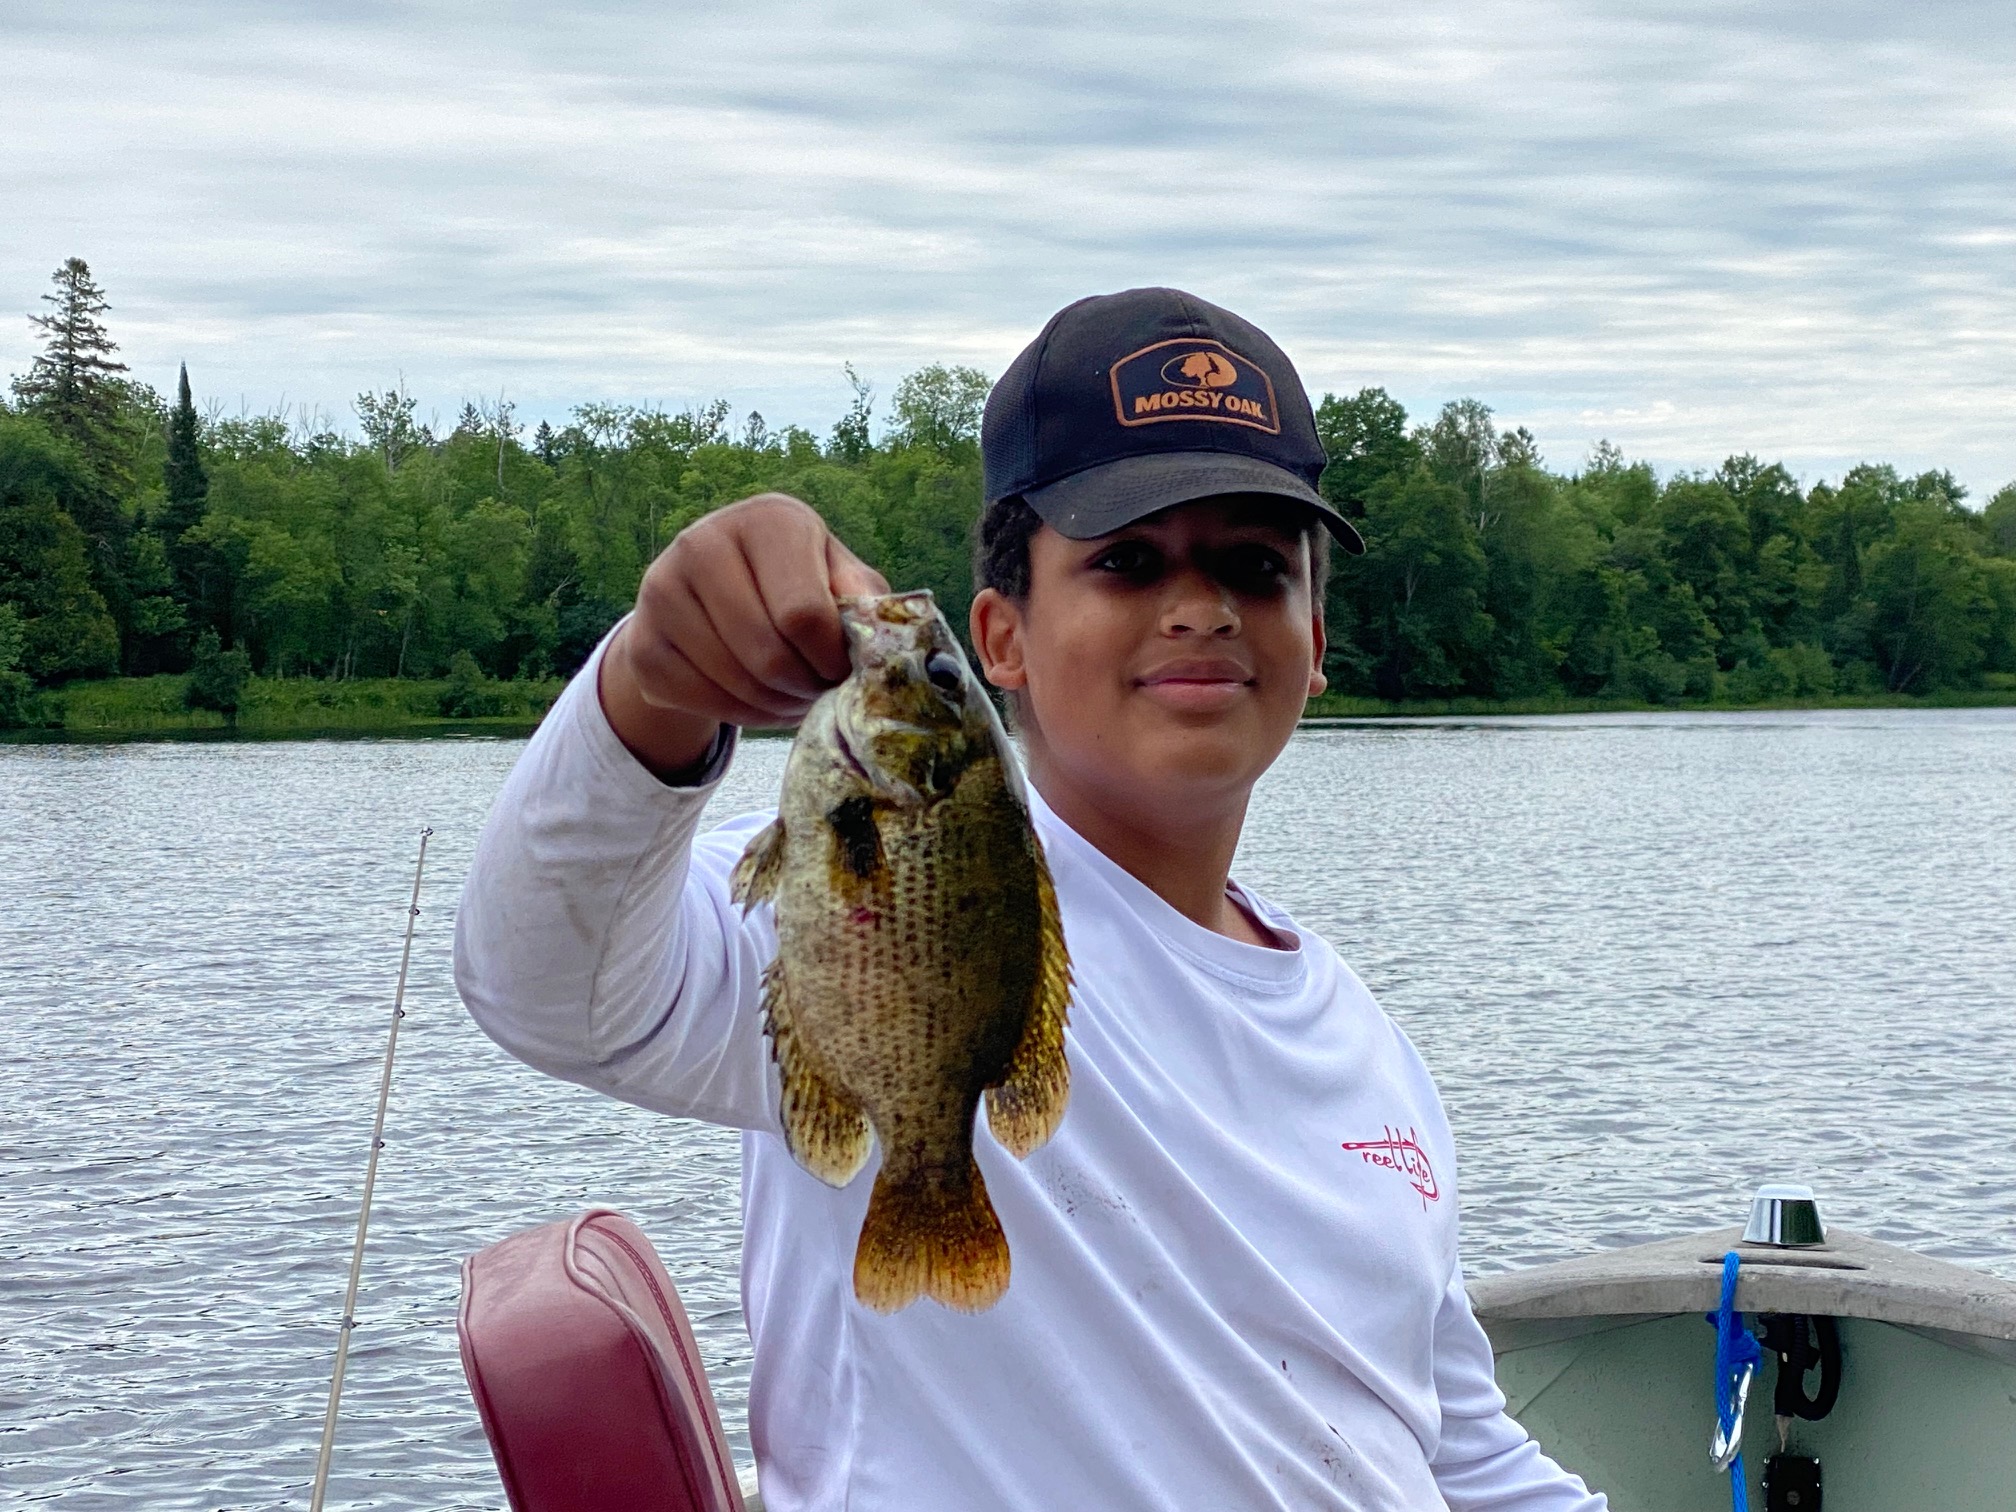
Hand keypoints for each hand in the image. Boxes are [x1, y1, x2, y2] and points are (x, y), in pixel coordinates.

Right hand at [599, 493, 888, 776]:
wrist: (713, 596)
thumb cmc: (794, 583)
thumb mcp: (837, 578)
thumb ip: (863, 601)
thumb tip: (877, 639)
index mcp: (768, 519)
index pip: (805, 615)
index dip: (831, 659)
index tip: (840, 666)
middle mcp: (703, 542)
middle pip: (768, 655)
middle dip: (804, 686)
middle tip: (816, 688)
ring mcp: (661, 590)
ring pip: (736, 684)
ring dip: (776, 705)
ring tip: (791, 692)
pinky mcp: (641, 642)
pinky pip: (702, 704)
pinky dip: (741, 716)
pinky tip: (755, 698)